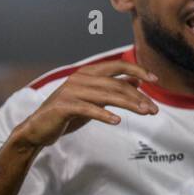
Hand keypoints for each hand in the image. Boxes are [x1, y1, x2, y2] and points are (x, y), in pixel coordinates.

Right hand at [15, 60, 157, 148]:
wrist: (38, 129)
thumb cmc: (68, 113)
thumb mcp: (94, 99)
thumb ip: (113, 88)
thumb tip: (137, 82)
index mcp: (88, 72)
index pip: (118, 65)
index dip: (138, 70)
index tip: (156, 80)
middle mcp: (80, 78)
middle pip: (116, 83)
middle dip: (139, 96)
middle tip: (155, 109)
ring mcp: (71, 90)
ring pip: (107, 95)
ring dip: (129, 104)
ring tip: (145, 113)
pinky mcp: (64, 106)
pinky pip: (89, 109)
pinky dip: (104, 114)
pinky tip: (117, 121)